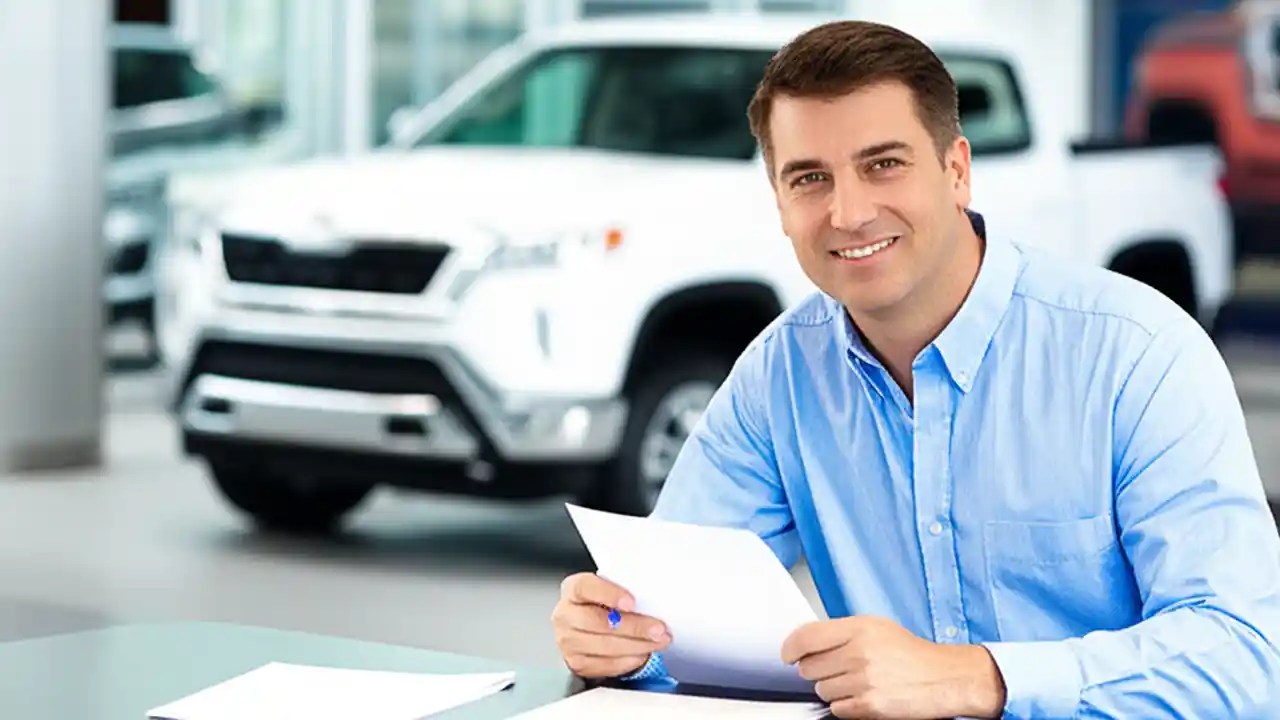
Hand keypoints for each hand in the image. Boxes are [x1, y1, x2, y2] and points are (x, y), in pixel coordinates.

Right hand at [551, 572, 671, 677]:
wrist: (584, 629)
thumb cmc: (602, 605)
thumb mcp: (609, 590)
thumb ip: (623, 591)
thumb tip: (651, 602)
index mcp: (573, 589)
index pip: (585, 587)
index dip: (608, 593)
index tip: (632, 602)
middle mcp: (565, 615)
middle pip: (598, 621)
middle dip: (633, 626)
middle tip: (658, 629)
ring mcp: (568, 641)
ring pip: (605, 645)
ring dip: (637, 645)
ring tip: (658, 641)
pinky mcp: (577, 664)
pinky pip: (607, 664)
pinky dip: (629, 660)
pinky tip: (643, 653)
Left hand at [780, 616, 1005, 718]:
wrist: (945, 677)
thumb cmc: (910, 653)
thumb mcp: (876, 628)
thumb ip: (842, 632)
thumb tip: (805, 643)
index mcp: (859, 628)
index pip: (806, 637)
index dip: (790, 648)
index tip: (788, 655)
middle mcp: (859, 652)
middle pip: (809, 668)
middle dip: (818, 671)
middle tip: (838, 669)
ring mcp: (864, 681)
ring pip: (821, 691)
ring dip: (833, 690)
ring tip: (857, 683)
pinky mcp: (870, 706)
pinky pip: (837, 710)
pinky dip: (846, 707)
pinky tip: (862, 697)